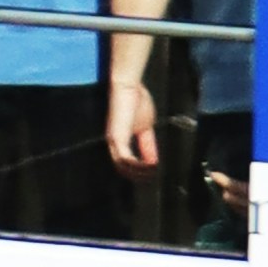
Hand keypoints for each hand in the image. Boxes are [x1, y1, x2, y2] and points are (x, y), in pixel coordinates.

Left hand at [103, 51, 158, 172]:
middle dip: (139, 176)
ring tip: (153, 175)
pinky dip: (138, 166)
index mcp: (119, 140)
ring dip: (139, 173)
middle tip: (153, 179)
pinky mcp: (117, 137)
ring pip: (123, 166)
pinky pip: (125, 159)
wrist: (129, 86)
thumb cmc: (136, 101)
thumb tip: (154, 160)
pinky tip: (149, 168)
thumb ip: (148, 144)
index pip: (127, 162)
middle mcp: (113, 143)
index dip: (139, 172)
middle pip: (123, 168)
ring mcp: (113, 141)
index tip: (151, 177)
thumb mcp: (146, 127)